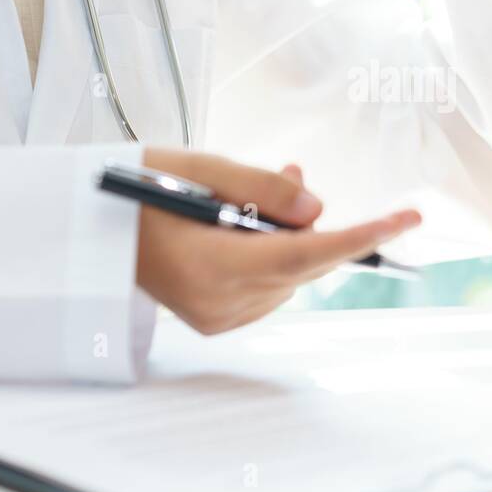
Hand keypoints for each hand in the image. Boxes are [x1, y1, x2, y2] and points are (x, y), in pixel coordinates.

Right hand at [135, 149, 420, 333]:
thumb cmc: (135, 189)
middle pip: (302, 262)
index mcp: (211, 265)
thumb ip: (262, 187)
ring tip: (247, 198)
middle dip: (311, 220)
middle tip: (290, 172)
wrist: (84, 230)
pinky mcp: (217, 321)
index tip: (408, 217)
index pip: (306, 253)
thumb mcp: (197, 169)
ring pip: (290, 274)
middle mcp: (220, 302)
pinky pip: (270, 286)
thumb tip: (318, 208)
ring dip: (288, 235)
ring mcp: (219, 317)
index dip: (361, 234)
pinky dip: (270, 255)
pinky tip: (238, 227)